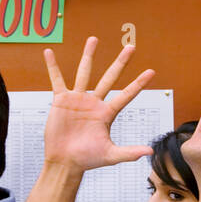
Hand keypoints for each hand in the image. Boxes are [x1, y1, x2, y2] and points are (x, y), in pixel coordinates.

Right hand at [42, 35, 154, 170]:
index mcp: (107, 113)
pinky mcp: (61, 100)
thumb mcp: (110, 155)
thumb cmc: (87, 159)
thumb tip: (150, 152)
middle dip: (120, 63)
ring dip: (89, 56)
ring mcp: (78, 99)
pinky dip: (53, 67)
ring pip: (85, 73)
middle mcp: (95, 103)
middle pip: (110, 77)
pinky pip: (57, 80)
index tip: (151, 72)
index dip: (138, 84)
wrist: (65, 162)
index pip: (127, 95)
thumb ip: (129, 153)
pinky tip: (49, 53)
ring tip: (93, 39)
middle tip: (131, 47)